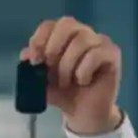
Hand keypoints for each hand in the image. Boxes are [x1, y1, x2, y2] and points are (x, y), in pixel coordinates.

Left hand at [20, 16, 123, 134]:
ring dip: (68, 65)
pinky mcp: (112, 54)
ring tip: (66, 82)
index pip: (50, 24)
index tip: (34, 59)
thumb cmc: (63, 93)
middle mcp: (82, 34)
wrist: (82, 113)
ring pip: (81, 40)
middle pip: (67, 24)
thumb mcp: (41, 82)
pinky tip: (84, 81)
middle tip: (50, 69)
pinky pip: (96, 54)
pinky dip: (84, 70)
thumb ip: (31, 68)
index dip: (39, 38)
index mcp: (63, 37)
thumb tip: (25, 54)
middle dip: (54, 47)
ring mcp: (99, 42)